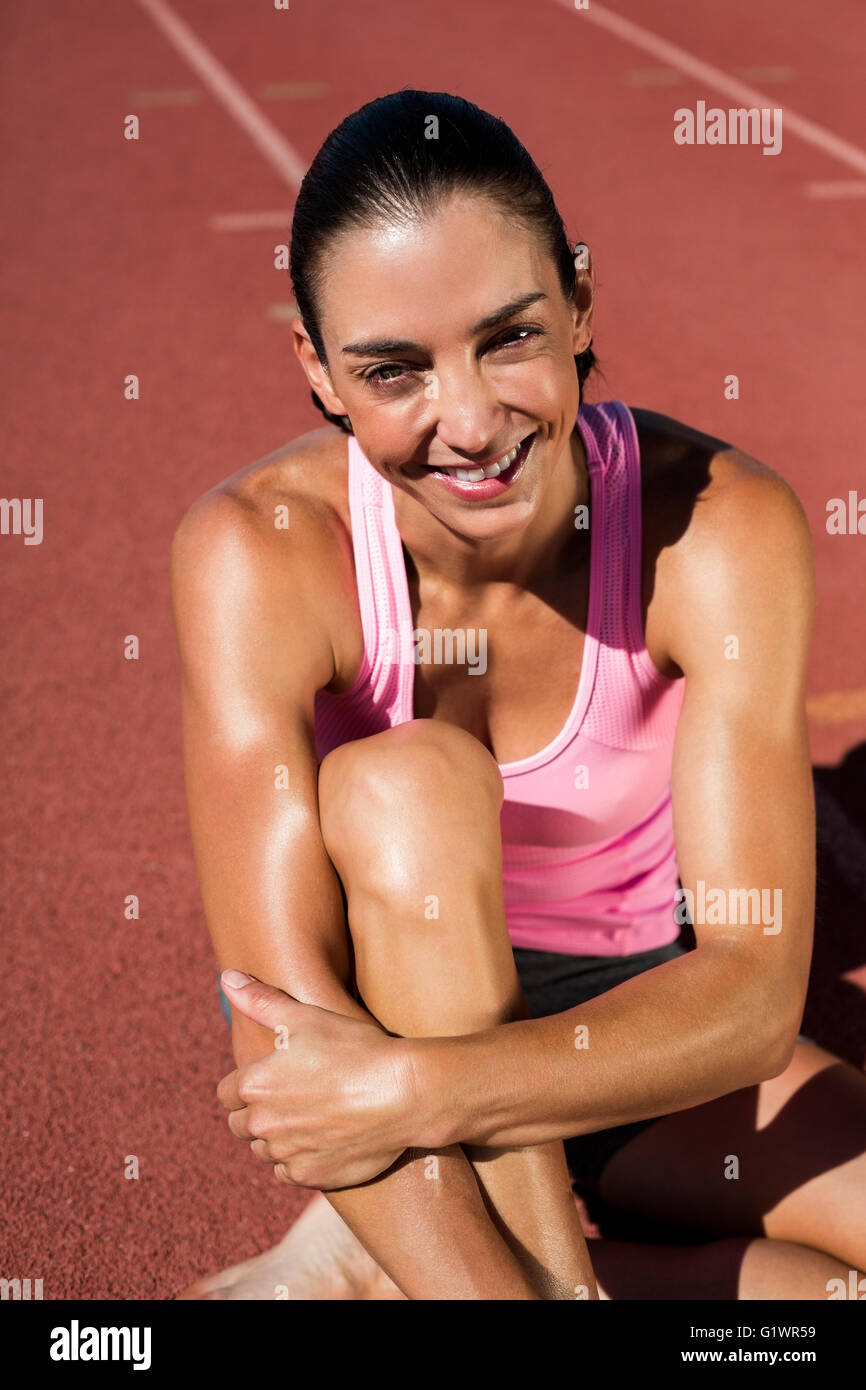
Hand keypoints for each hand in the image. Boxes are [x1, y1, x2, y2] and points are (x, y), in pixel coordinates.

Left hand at [217, 971, 416, 1189]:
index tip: (269, 1078)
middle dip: (257, 1112)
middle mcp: (263, 1124)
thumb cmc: (354, 1048)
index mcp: (255, 1084)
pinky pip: (288, 1173)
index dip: (245, 1084)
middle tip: (291, 1097)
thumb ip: (260, 1001)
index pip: (226, 1093)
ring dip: (276, 1138)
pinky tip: (322, 1139)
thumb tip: (228, 979)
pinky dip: (298, 1160)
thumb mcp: (306, 1016)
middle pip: (239, 1125)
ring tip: (308, 1116)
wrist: (403, 1093)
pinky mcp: (310, 1176)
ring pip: (264, 1150)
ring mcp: (286, 1154)